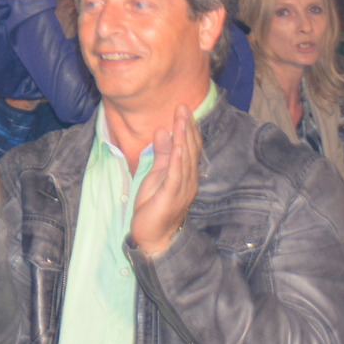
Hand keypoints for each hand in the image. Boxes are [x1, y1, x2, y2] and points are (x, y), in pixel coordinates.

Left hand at [129, 104, 201, 257]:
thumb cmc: (154, 207)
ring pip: (185, 159)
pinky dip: (178, 160)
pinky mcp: (171, 196)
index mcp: (185, 175)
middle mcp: (188, 180)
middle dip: (187, 128)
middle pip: (190, 150)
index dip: (187, 129)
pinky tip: (179, 146)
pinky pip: (177, 176)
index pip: (189, 148)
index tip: (183, 109)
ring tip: (182, 119)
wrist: (153, 237)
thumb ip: (162, 155)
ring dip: (184, 138)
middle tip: (184, 107)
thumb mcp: (156, 175)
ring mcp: (182, 189)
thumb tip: (163, 131)